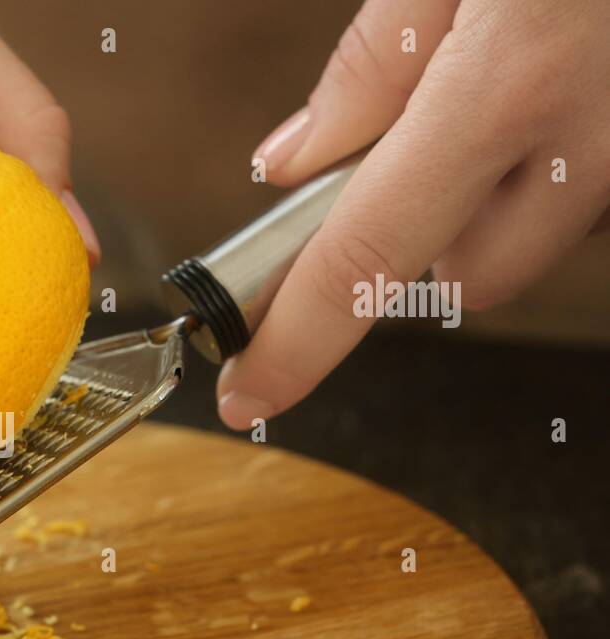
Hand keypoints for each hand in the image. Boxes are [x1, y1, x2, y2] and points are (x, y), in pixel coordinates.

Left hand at [218, 0, 609, 428]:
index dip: (296, 342)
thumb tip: (298, 160)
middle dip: (412, 243)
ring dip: (486, 203)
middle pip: (464, 276)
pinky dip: (549, 170)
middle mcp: (590, 140)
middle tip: (397, 157)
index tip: (248, 393)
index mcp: (506, 85)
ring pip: (533, 240)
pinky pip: (586, 196)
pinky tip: (554, 88)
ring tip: (496, 89)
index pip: (366, 258)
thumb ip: (373, 61)